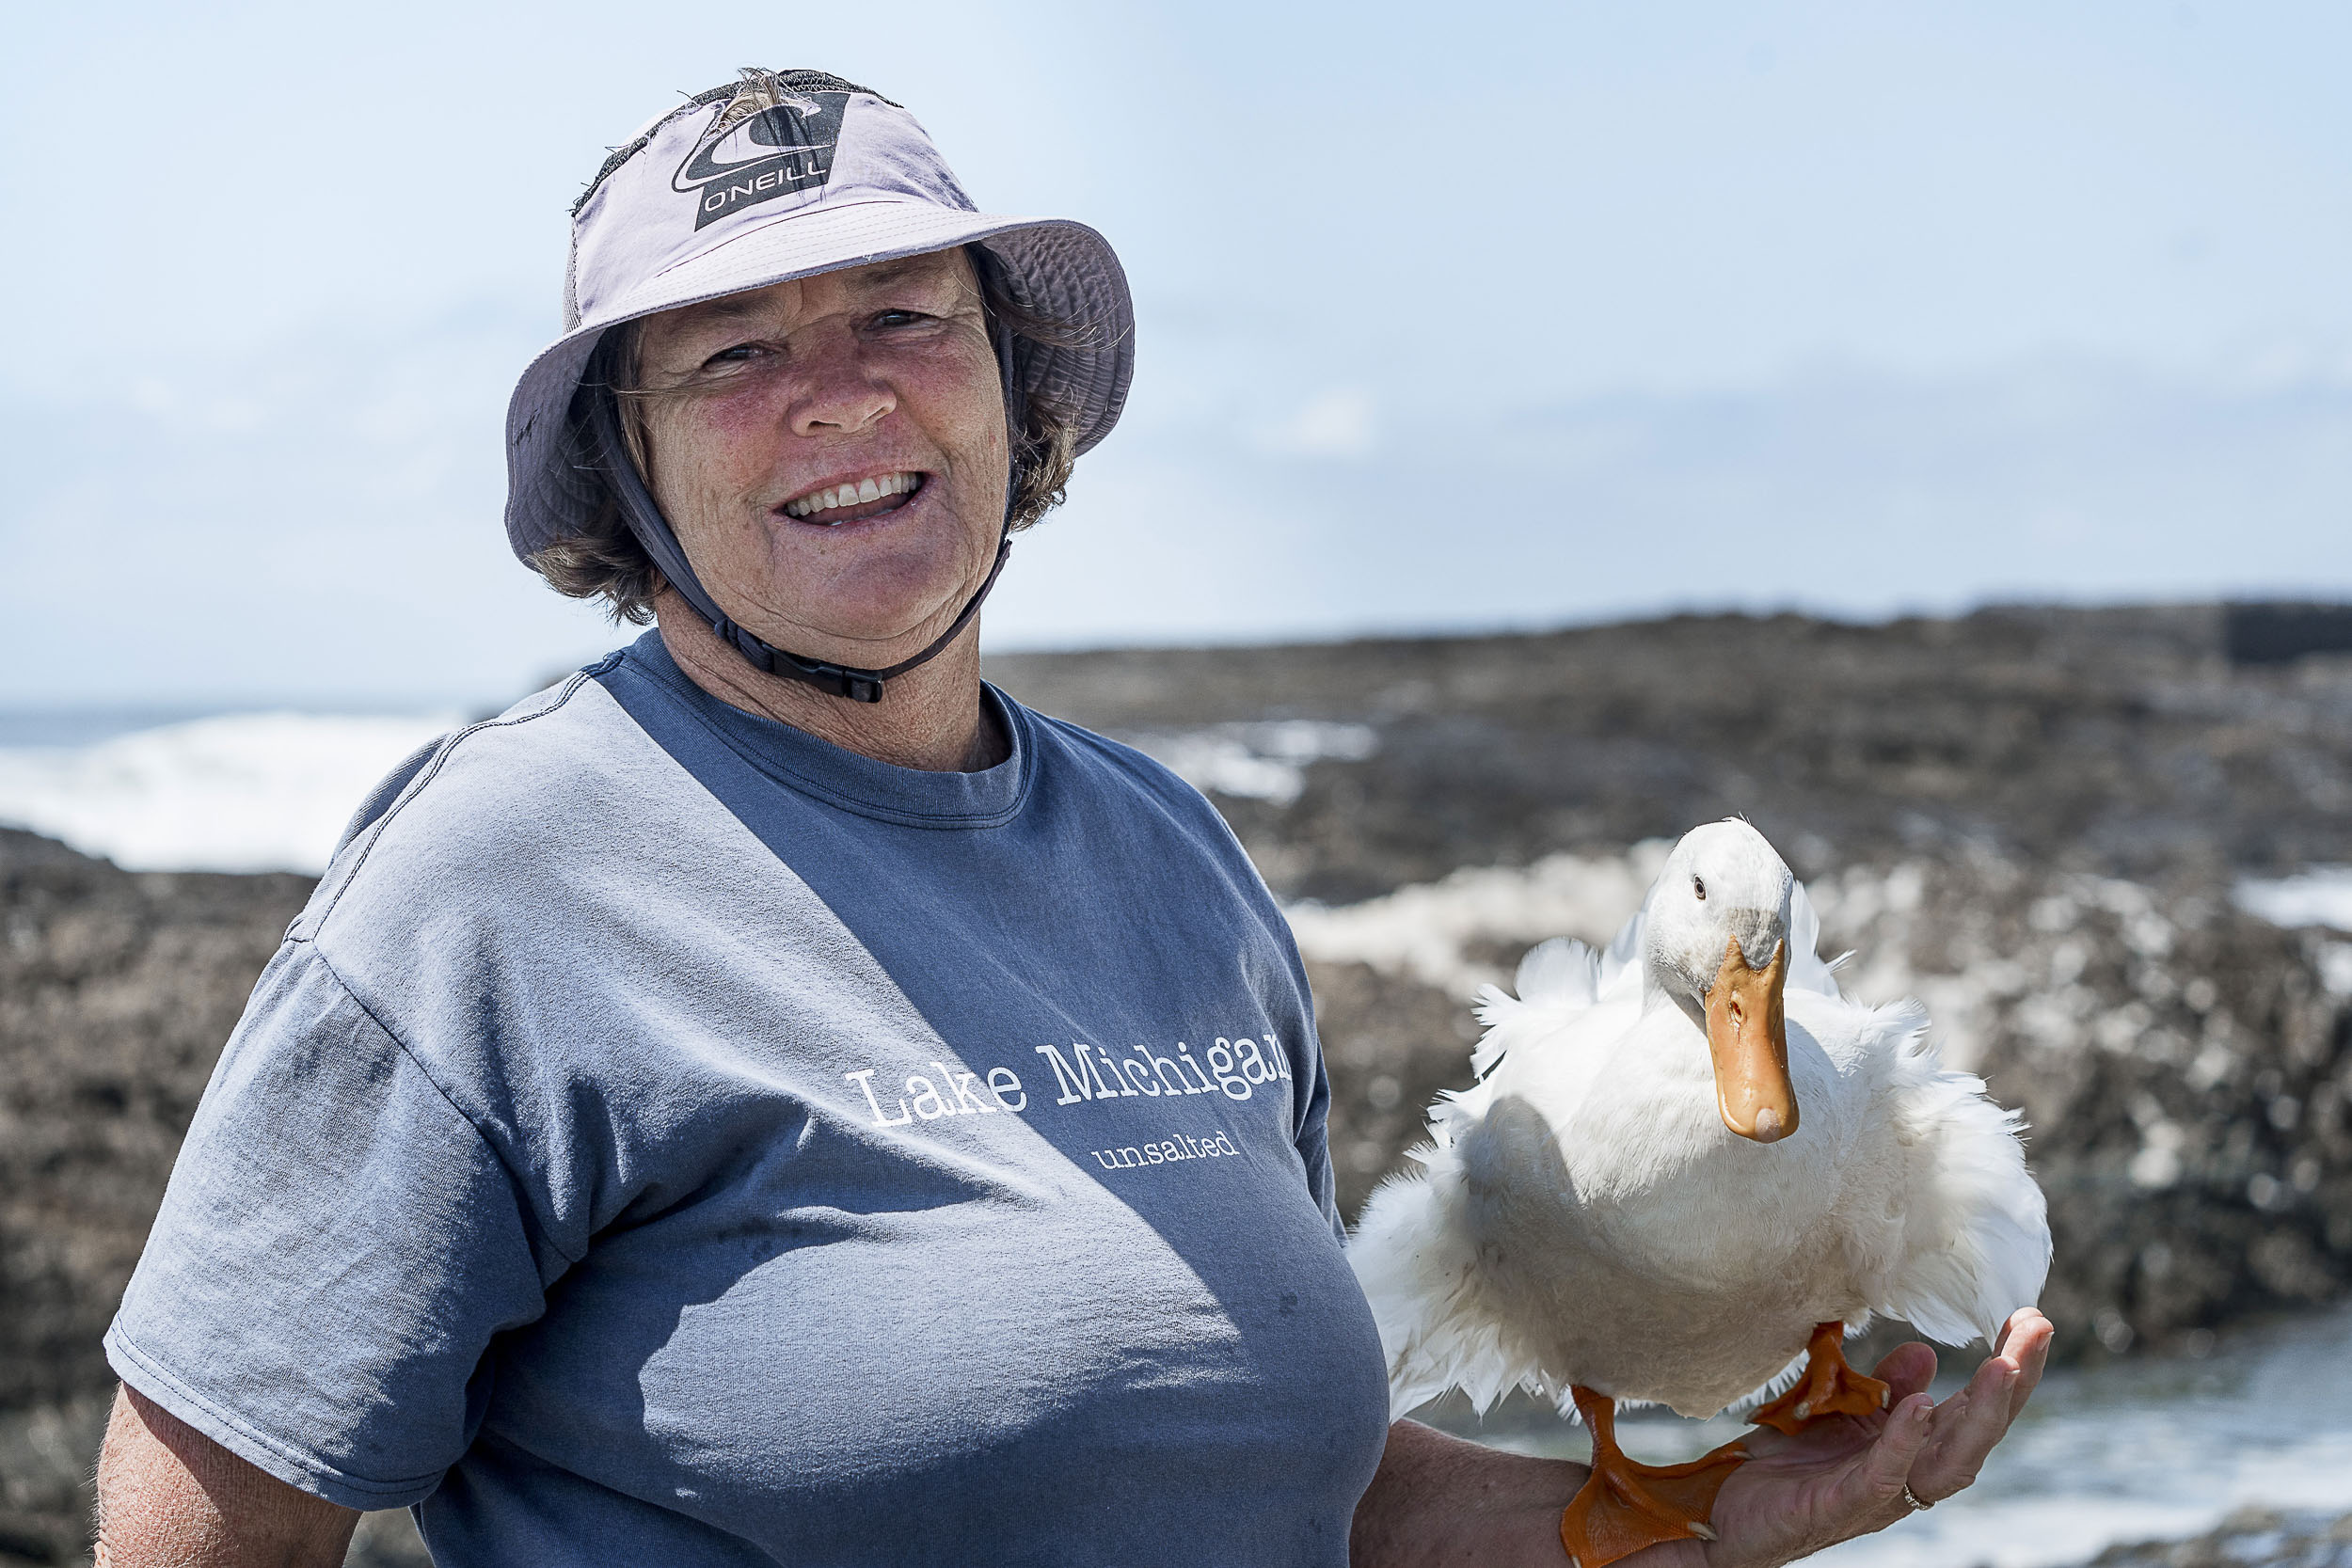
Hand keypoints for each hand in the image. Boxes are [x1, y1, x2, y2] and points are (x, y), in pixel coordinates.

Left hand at [1683, 1308, 2053, 1567]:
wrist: (1724, 1511)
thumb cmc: (1787, 1465)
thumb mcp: (1841, 1412)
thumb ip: (1882, 1389)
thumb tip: (1926, 1352)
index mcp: (1911, 1449)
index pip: (1973, 1408)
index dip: (2008, 1369)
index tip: (2030, 1319)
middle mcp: (1907, 1476)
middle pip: (1977, 1434)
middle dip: (2013, 1383)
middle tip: (2037, 1329)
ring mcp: (1877, 1496)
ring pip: (1947, 1464)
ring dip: (1980, 1415)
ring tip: (2002, 1367)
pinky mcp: (1838, 1507)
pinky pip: (1882, 1478)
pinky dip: (1905, 1442)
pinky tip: (1923, 1406)